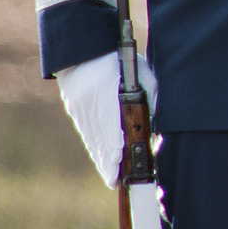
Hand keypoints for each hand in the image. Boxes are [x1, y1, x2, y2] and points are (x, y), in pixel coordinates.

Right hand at [56, 49, 157, 184]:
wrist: (83, 47)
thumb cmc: (120, 59)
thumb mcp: (142, 73)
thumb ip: (148, 97)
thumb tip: (152, 124)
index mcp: (106, 87)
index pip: (110, 121)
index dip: (114, 144)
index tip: (118, 163)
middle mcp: (89, 99)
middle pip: (99, 135)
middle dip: (107, 160)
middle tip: (115, 181)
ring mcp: (79, 104)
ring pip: (91, 135)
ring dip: (100, 157)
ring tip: (110, 176)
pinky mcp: (74, 107)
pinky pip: (86, 131)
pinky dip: (94, 146)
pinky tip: (100, 158)